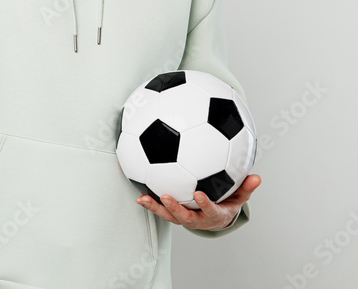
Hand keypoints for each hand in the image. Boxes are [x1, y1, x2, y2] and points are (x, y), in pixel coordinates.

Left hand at [136, 174, 260, 229]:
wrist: (216, 219)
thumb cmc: (227, 203)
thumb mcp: (239, 197)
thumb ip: (246, 188)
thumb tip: (256, 176)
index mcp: (215, 215)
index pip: (211, 211)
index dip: (205, 205)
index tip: (199, 194)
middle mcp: (198, 219)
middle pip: (186, 218)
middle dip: (176, 209)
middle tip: (167, 197)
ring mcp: (184, 218)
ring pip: (169, 216)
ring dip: (156, 207)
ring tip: (144, 199)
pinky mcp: (173, 214)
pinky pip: (161, 210)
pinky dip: (150, 203)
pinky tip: (139, 195)